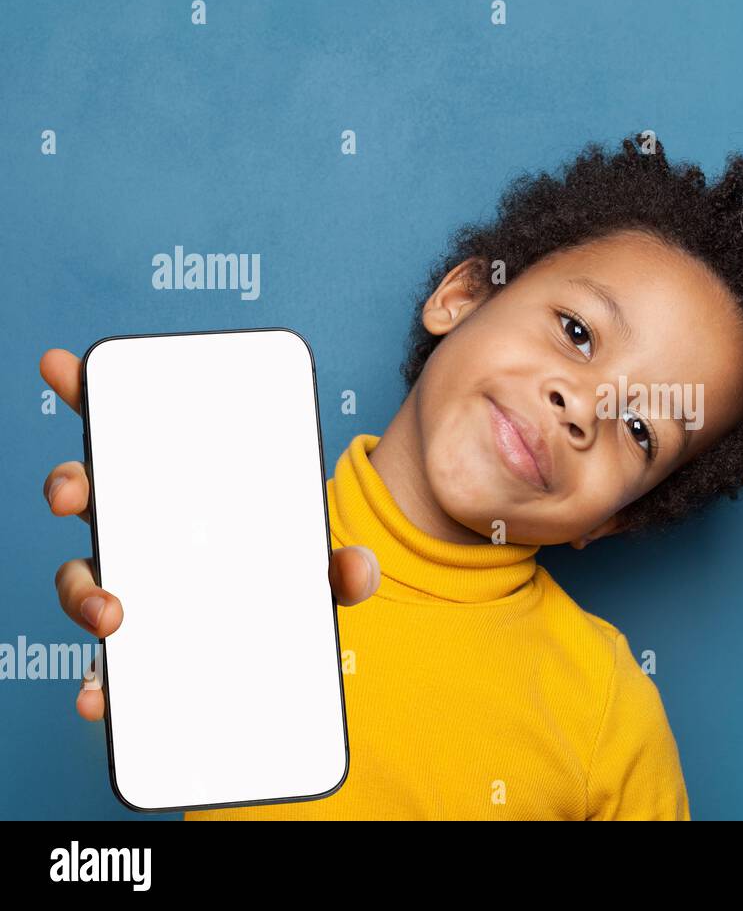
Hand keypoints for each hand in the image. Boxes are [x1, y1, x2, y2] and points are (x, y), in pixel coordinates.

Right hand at [38, 347, 378, 720]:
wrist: (284, 641)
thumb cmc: (286, 577)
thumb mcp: (318, 566)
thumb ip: (342, 567)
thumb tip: (357, 570)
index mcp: (180, 492)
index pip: (127, 434)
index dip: (89, 395)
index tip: (65, 365)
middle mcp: (144, 530)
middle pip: (88, 495)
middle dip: (70, 485)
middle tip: (76, 493)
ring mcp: (133, 584)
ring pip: (82, 576)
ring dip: (81, 592)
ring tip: (112, 614)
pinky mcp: (137, 645)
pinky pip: (104, 660)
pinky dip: (99, 681)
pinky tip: (102, 697)